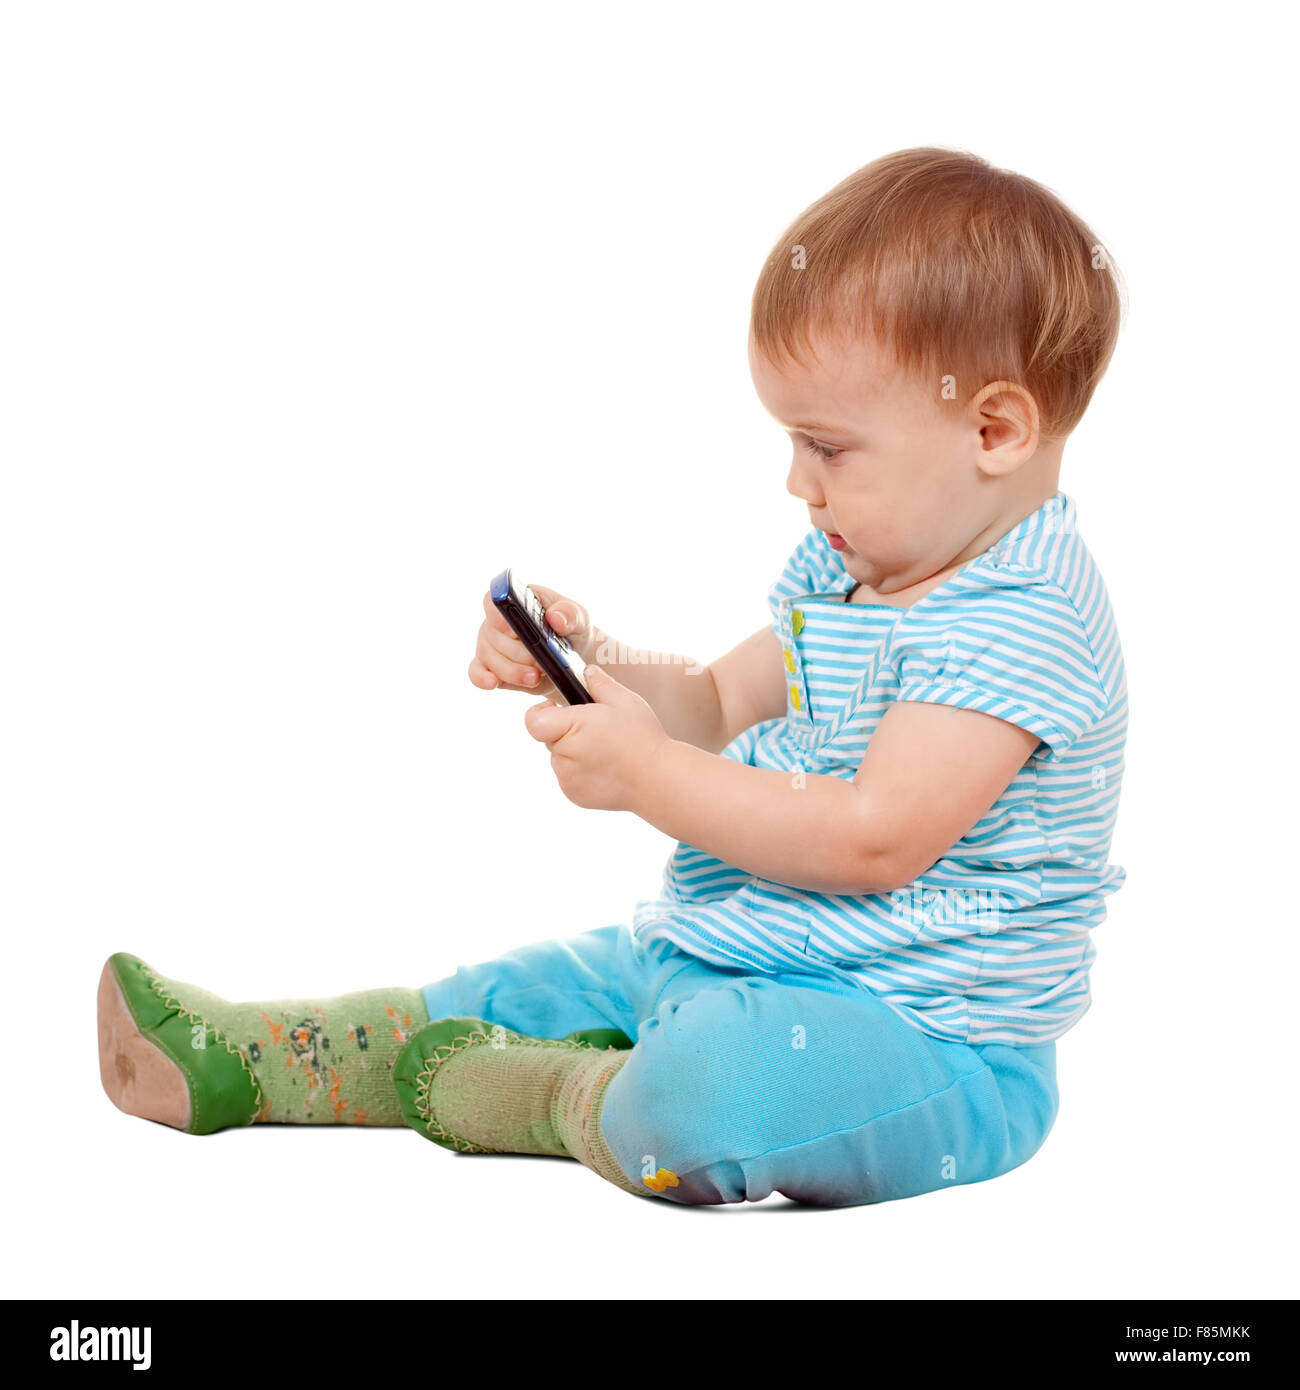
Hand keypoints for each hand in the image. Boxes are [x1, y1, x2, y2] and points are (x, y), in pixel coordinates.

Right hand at [468, 584, 593, 697]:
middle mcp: (496, 621)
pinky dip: (483, 678)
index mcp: (515, 600)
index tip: (512, 629)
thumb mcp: (578, 618)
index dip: (500, 614)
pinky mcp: (489, 667)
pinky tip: (493, 683)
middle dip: (518, 652)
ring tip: (536, 677)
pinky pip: (477, 672)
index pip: (494, 600)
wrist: (572, 660)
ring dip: (513, 670)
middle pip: (494, 635)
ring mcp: (490, 644)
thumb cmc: (571, 631)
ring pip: (490, 657)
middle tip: (540, 663)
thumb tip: (555, 618)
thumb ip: (570, 614)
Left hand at [523, 665, 669, 810]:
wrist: (658, 781)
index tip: (556, 709)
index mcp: (571, 728)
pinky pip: (569, 778)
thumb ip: (599, 682)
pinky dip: (581, 772)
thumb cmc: (643, 739)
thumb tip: (586, 671)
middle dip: (566, 731)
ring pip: (560, 758)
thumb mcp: (624, 700)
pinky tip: (606, 768)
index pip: (534, 721)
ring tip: (606, 751)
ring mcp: (567, 779)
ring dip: (574, 753)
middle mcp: (564, 757)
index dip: (541, 712)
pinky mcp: (574, 796)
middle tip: (597, 730)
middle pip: (550, 737)